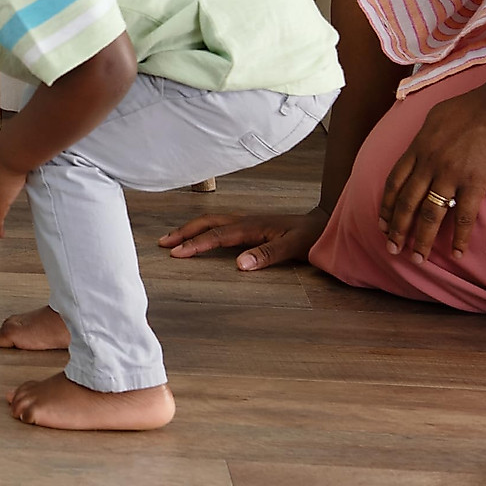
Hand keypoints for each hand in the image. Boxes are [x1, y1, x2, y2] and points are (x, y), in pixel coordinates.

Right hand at [158, 207, 329, 270]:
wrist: (321, 223)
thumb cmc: (308, 236)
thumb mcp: (292, 248)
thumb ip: (266, 255)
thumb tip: (238, 265)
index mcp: (250, 226)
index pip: (216, 236)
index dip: (195, 245)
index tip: (176, 254)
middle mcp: (243, 221)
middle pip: (206, 222)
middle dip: (183, 232)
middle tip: (163, 243)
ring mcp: (245, 221)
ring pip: (210, 221)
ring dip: (190, 229)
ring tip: (172, 239)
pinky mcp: (248, 225)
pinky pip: (218, 225)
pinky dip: (202, 229)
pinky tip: (198, 235)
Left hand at [380, 86, 485, 262]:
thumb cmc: (471, 107)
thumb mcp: (435, 117)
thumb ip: (423, 138)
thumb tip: (417, 149)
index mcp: (417, 147)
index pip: (393, 181)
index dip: (385, 205)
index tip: (381, 223)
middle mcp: (428, 162)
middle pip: (406, 201)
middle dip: (397, 228)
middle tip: (391, 248)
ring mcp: (451, 173)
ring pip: (430, 213)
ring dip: (422, 238)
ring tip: (417, 257)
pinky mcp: (475, 182)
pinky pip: (464, 216)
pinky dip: (461, 237)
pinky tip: (458, 253)